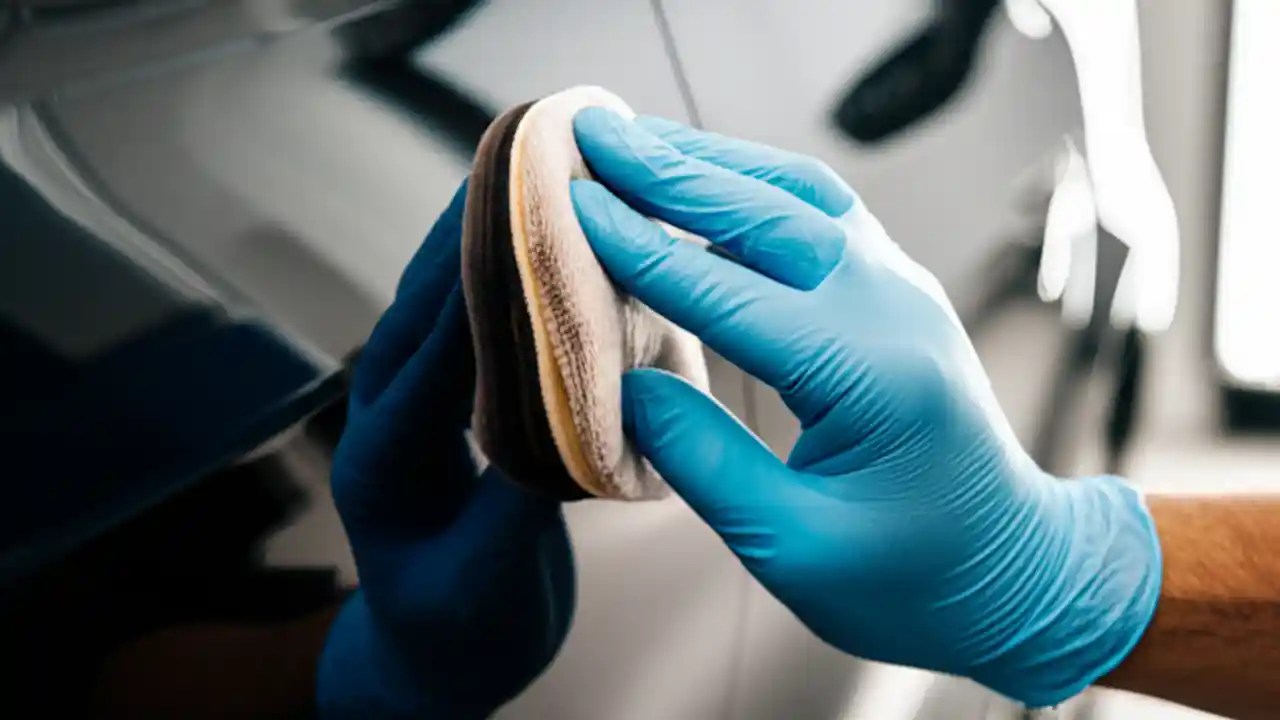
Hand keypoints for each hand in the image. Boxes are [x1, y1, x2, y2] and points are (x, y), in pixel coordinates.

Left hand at [318, 183, 573, 717]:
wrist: (441, 663)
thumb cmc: (457, 634)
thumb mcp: (489, 580)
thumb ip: (523, 500)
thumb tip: (578, 417)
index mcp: (379, 462)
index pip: (426, 362)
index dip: (471, 295)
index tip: (514, 234)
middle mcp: (386, 423)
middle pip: (419, 314)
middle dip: (463, 243)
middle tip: (513, 173)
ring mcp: (416, 416)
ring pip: (438, 316)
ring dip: (476, 254)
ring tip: (524, 190)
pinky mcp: (451, 419)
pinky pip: (470, 340)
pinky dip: (502, 297)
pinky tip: (543, 264)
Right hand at [569, 109, 1160, 707]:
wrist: (1015, 575)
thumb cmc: (913, 583)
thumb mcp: (792, 547)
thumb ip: (702, 460)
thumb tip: (627, 384)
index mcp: (871, 377)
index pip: (728, 294)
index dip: (640, 248)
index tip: (571, 205)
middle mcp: (895, 310)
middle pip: (766, 213)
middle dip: (669, 169)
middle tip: (591, 132)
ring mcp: (904, 292)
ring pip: (798, 194)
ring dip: (712, 162)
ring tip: (635, 140)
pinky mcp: (898, 294)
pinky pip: (820, 214)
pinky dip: (752, 186)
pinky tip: (705, 182)